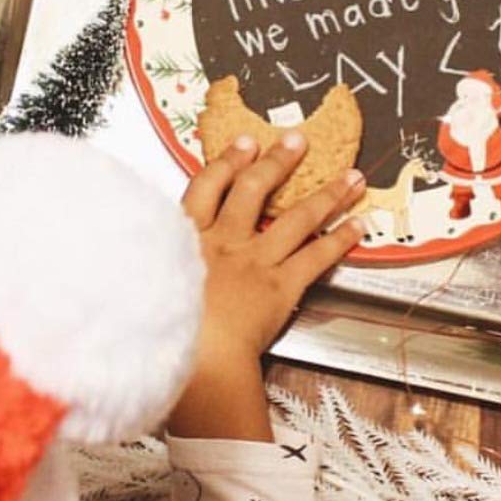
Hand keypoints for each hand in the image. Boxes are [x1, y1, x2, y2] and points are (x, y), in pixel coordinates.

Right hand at [170, 132, 365, 439]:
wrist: (188, 359)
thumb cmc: (158, 330)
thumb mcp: (141, 283)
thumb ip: (152, 263)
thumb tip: (145, 254)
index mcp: (185, 238)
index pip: (205, 187)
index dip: (227, 161)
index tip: (245, 143)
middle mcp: (224, 241)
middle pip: (254, 190)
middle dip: (278, 161)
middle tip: (298, 140)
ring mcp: (255, 262)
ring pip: (297, 218)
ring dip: (327, 195)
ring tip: (351, 177)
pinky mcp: (281, 287)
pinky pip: (316, 256)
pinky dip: (341, 240)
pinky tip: (359, 226)